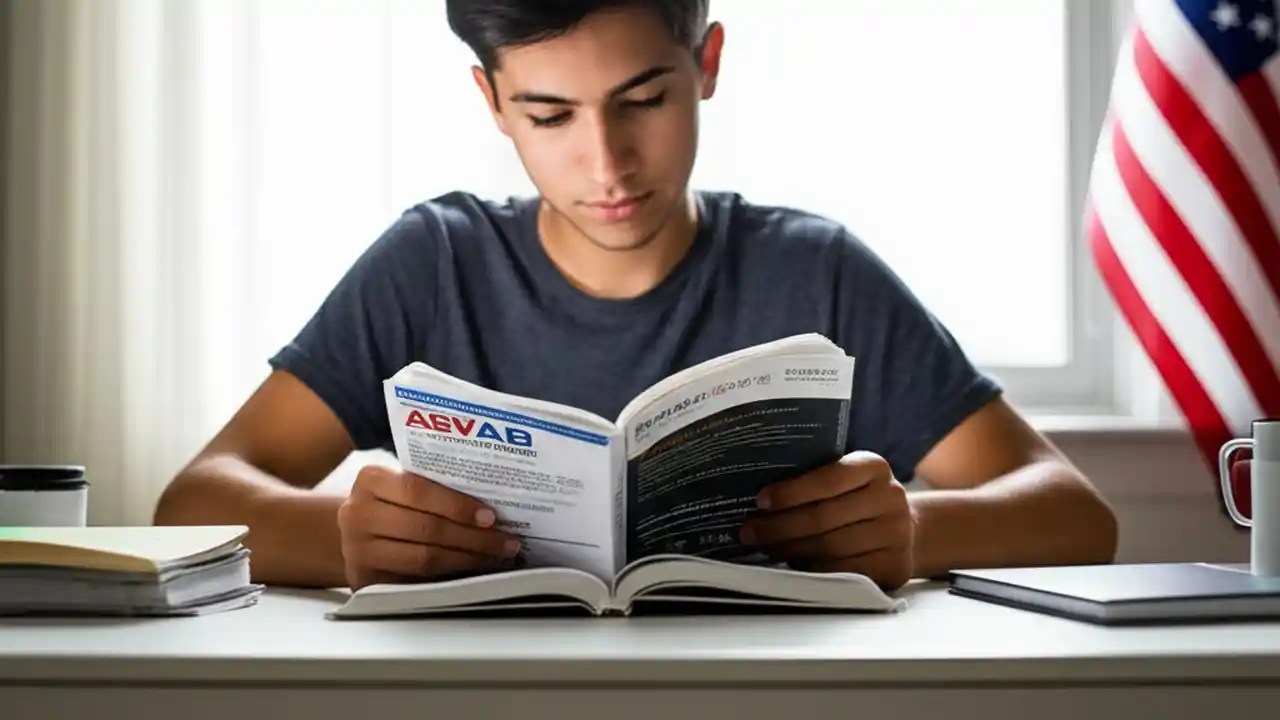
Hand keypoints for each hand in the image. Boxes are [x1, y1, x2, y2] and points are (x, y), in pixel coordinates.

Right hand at [337, 465, 521, 589]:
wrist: (346, 533)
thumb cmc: (386, 504)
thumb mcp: (397, 486)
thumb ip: (432, 489)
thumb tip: (488, 508)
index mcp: (370, 480)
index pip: (419, 491)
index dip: (457, 506)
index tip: (491, 517)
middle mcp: (358, 513)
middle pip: (426, 529)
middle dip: (473, 538)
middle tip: (506, 542)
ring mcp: (358, 550)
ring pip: (423, 559)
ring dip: (467, 560)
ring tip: (495, 558)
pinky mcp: (364, 580)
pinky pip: (415, 581)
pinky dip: (448, 577)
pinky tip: (471, 572)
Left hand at [740, 451, 915, 590]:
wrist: (906, 530)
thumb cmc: (859, 500)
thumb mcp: (847, 479)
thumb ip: (815, 481)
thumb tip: (761, 501)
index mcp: (874, 467)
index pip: (827, 479)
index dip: (790, 492)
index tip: (760, 501)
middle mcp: (890, 497)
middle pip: (823, 517)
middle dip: (780, 527)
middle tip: (751, 532)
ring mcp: (896, 534)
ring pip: (830, 547)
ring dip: (791, 550)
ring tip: (767, 548)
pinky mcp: (894, 565)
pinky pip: (843, 571)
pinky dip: (813, 569)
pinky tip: (794, 563)